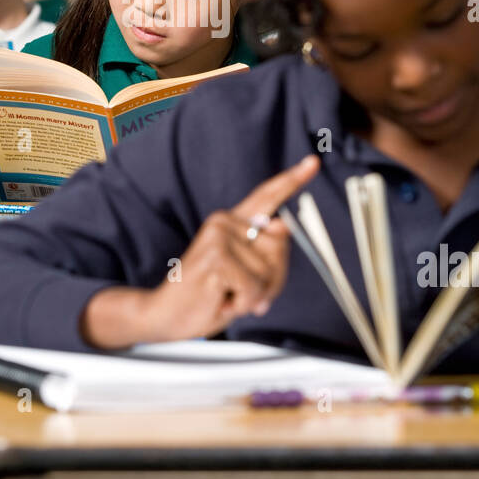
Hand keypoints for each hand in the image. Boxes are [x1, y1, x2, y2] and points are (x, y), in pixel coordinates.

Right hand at [138, 154, 320, 342]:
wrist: (166, 315)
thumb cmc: (208, 296)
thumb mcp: (244, 275)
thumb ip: (267, 254)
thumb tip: (282, 225)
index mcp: (232, 222)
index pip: (265, 197)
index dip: (291, 180)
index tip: (312, 162)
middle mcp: (224, 222)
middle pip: (280, 246)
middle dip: (272, 279)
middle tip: (241, 292)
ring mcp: (218, 237)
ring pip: (268, 272)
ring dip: (254, 295)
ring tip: (226, 295)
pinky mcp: (216, 259)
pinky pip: (254, 289)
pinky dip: (243, 303)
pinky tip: (221, 301)